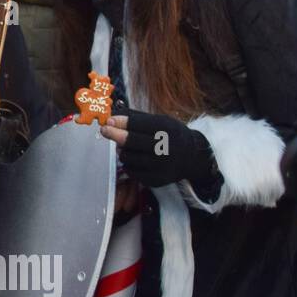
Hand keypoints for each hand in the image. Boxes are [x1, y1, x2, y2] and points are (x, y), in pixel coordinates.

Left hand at [101, 110, 217, 189]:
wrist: (192, 157)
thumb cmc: (170, 135)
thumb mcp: (160, 121)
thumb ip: (136, 118)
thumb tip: (111, 117)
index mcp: (166, 129)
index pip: (138, 125)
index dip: (120, 123)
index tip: (108, 121)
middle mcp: (165, 148)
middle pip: (131, 142)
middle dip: (114, 135)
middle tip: (104, 130)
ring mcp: (161, 166)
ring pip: (127, 157)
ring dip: (122, 151)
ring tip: (129, 147)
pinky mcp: (156, 180)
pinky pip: (131, 171)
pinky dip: (129, 164)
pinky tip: (136, 159)